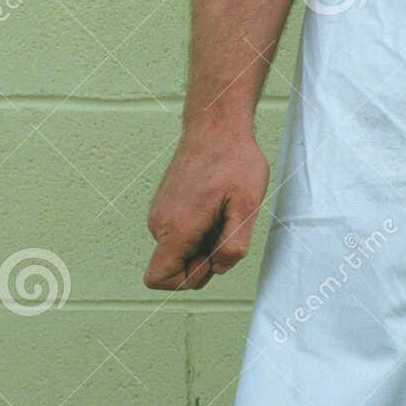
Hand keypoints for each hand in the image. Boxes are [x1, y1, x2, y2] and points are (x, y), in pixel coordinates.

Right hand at [144, 130, 269, 290]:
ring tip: (222, 211)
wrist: (216, 125)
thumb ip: (234, 244)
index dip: (187, 280)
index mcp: (175, 227)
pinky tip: (215, 205)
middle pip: (174, 267)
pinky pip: (179, 233)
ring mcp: (159, 212)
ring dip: (203, 242)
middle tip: (226, 226)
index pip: (158, 279)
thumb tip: (218, 267)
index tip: (211, 256)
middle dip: (202, 259)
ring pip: (179, 250)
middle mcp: (159, 223)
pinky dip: (198, 229)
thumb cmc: (234, 161)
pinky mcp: (165, 204)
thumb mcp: (247, 205)